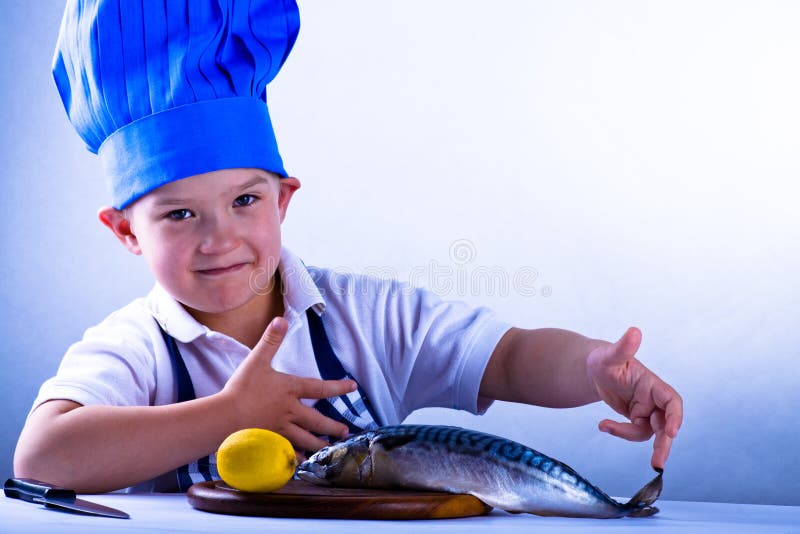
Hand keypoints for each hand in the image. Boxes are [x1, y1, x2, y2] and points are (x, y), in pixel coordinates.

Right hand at [220, 317, 355, 452]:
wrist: (225, 417)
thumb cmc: (241, 388)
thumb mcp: (256, 360)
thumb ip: (270, 340)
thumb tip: (282, 319)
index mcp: (290, 390)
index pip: (319, 388)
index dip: (338, 387)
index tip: (353, 388)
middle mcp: (290, 411)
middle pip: (316, 420)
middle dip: (332, 426)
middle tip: (345, 431)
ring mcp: (280, 429)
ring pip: (305, 438)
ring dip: (319, 443)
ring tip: (329, 448)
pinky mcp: (269, 442)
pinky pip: (287, 452)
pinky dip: (297, 456)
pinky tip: (302, 460)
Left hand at [586, 327, 681, 468]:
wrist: (594, 369)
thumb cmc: (604, 359)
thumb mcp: (609, 355)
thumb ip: (623, 346)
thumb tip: (634, 331)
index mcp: (652, 384)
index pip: (672, 402)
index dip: (675, 417)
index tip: (671, 432)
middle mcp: (653, 398)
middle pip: (666, 424)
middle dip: (664, 443)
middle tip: (657, 464)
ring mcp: (646, 410)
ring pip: (650, 432)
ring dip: (630, 435)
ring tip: (605, 426)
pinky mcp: (636, 418)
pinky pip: (634, 432)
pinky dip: (620, 432)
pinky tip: (602, 424)